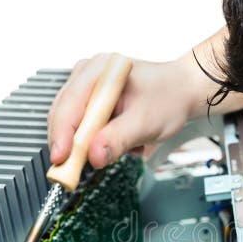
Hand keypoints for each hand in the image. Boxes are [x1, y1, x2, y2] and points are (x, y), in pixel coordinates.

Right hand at [47, 53, 199, 168]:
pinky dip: (99, 141)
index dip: (61, 135)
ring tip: (124, 146)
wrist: (182, 92)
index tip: (60, 160)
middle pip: (63, 116)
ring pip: (73, 125)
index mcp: (99, 71)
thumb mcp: (146, 122)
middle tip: (77, 170)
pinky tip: (124, 140)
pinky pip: (84, 128)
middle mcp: (88, 75)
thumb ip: (118, 139)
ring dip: (91, 144)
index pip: (68, 106)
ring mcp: (88, 88)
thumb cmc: (169, 98)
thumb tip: (94, 157)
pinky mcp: (93, 102)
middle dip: (72, 145)